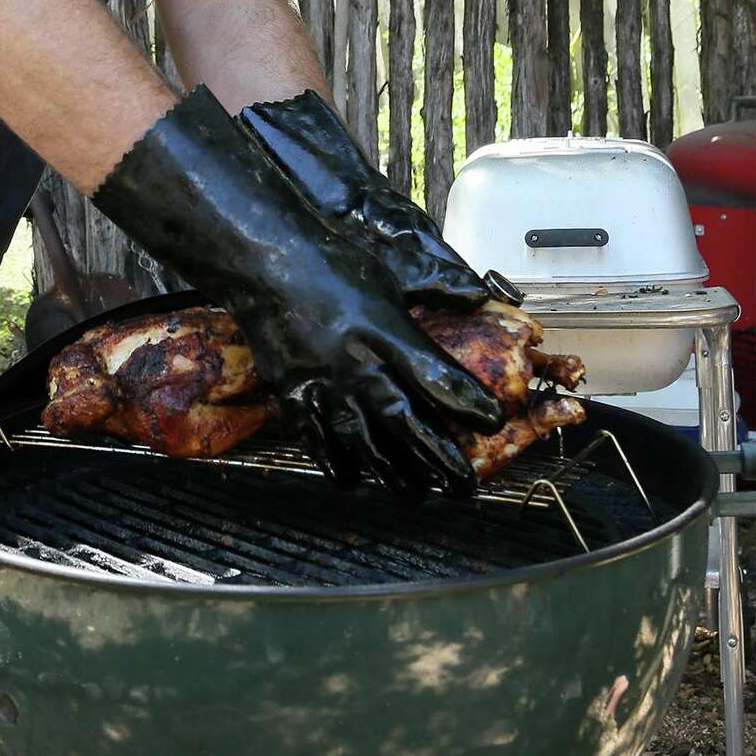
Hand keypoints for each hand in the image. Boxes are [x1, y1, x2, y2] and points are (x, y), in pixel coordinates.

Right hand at [94, 86, 503, 494]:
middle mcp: (356, 363)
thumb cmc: (330, 261)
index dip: (469, 404)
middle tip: (464, 487)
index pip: (437, 376)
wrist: (263, 260)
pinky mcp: (291, 391)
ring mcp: (321, 382)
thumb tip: (476, 294)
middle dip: (439, 458)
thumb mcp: (388, 269)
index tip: (492, 422)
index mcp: (385, 330)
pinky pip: (315, 439)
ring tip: (417, 495)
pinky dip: (335, 463)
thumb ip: (433, 286)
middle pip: (405, 422)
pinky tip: (352, 480)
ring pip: (363, 441)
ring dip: (393, 472)